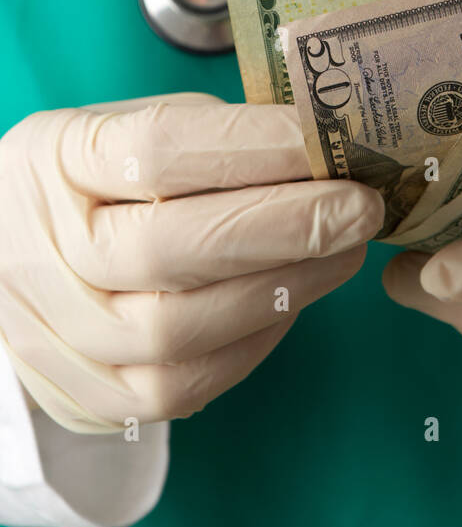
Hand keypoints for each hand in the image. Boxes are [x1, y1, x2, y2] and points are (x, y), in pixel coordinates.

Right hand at [0, 92, 382, 432]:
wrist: (9, 262)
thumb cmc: (95, 183)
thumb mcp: (127, 129)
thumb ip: (213, 134)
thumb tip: (323, 140)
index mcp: (56, 161)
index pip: (157, 151)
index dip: (253, 146)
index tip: (329, 138)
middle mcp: (42, 251)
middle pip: (166, 250)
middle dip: (283, 228)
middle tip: (360, 208)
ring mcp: (58, 334)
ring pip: (176, 330)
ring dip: (281, 289)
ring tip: (343, 252)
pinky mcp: (87, 396)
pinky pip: (180, 387)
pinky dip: (251, 342)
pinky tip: (293, 300)